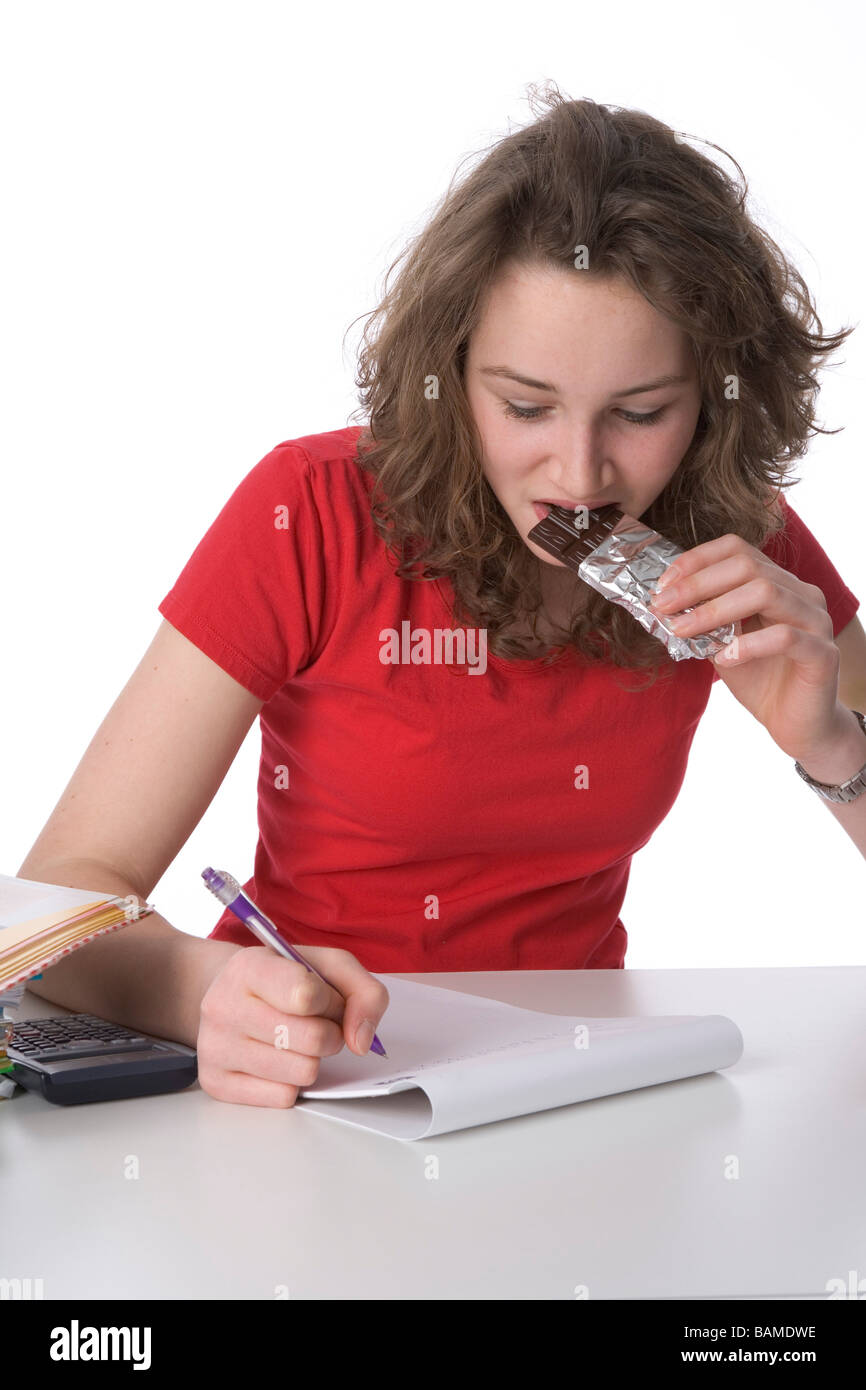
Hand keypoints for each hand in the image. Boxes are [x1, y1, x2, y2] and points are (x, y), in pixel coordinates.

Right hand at [196, 945, 388, 1107]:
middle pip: (312, 1039)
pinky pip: (283, 1097)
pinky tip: (280, 1060)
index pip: (306, 995)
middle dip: (330, 1034)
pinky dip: (293, 1082)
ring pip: (302, 1072)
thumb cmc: (283, 979)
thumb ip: (364, 992)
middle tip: (317, 1022)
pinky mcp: (216, 1082)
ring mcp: (215, 1046)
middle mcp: (223, 1006)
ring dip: (314, 1059)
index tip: (326, 997)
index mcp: (250, 966)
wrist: (227, 994)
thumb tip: (361, 1042)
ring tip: (297, 1039)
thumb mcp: (328, 965)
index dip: (332, 1001)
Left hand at [649, 533, 840, 764]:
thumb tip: (662, 604)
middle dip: (697, 583)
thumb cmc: (760, 679)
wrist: (795, 725)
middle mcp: (801, 593)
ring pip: (766, 593)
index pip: (737, 549)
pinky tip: (725, 658)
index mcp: (778, 582)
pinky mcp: (823, 654)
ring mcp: (816, 620)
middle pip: (748, 566)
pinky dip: (749, 644)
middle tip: (663, 605)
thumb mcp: (721, 644)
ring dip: (715, 610)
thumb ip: (703, 621)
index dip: (696, 561)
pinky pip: (785, 637)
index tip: (662, 585)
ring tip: (683, 629)